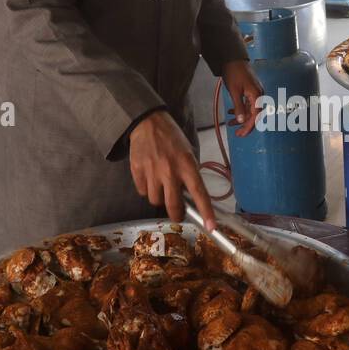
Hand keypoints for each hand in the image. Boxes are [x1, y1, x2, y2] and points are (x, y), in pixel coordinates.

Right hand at [128, 110, 213, 227]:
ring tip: (161, 186)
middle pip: (172, 205)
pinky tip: (149, 178)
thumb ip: (189, 173)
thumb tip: (189, 196)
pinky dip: (146, 189)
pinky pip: (142, 191)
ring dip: (159, 198)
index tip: (211, 227)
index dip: (206, 212)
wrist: (148, 122)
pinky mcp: (137, 170)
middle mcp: (170, 170)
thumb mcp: (188, 152)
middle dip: (176, 214)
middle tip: (177, 213)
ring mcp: (152, 171)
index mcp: (187, 165)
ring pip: (155, 201)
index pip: (199, 192)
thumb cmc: (172, 138)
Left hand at [222, 60, 263, 137]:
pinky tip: (231, 112)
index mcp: (257, 95)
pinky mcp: (251, 91)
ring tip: (230, 123)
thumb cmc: (234, 73)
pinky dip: (240, 109)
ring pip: (250, 110)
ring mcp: (255, 93)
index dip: (249, 127)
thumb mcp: (234, 92)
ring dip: (241, 117)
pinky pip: (248, 103)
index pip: (255, 116)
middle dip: (245, 124)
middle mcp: (259, 95)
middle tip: (237, 133)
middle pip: (254, 114)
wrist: (233, 59)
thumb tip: (241, 121)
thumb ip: (238, 107)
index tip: (241, 134)